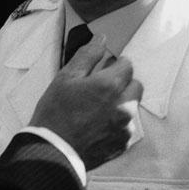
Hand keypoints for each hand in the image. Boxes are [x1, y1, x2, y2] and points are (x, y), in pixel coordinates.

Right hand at [29, 42, 142, 170]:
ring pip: (131, 107)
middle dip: (122, 83)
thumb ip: (87, 56)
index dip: (114, 64)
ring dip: (119, 103)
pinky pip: (126, 127)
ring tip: (94, 109)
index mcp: (110, 86)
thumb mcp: (65, 77)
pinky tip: (95, 125)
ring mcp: (126, 127)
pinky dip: (115, 123)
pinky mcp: (123, 143)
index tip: (102, 69)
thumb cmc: (55, 111)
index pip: (127, 65)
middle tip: (99, 89)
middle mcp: (124, 106)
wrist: (53, 149)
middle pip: (136, 86)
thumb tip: (101, 40)